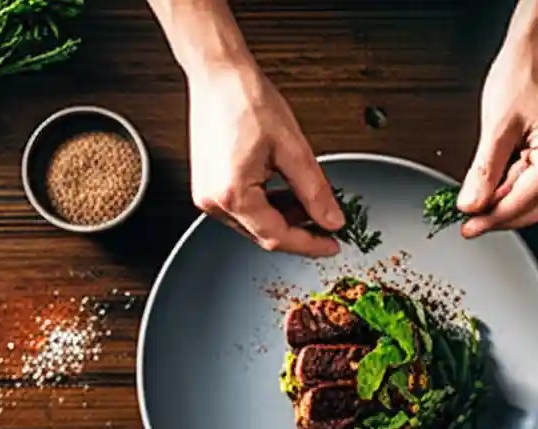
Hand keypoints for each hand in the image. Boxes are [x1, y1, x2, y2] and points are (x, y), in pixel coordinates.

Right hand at [187, 65, 342, 255]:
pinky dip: (267, 204)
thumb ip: (315, 191)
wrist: (218, 74)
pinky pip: (242, 207)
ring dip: (283, 216)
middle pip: (264, 233)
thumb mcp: (293, 148)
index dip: (310, 244)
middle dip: (298, 229)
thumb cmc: (246, 99)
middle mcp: (213, 200)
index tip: (332, 245)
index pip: (277, 236)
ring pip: (254, 222)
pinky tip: (285, 192)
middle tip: (326, 221)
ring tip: (307, 199)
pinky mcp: (207, 185)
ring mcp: (206, 194)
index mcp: (232, 194)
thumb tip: (331, 220)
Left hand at [458, 43, 537, 237]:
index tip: (468, 226)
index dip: (492, 219)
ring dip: (502, 205)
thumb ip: (483, 171)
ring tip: (474, 203)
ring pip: (531, 199)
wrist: (536, 49)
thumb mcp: (496, 127)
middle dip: (498, 217)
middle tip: (468, 223)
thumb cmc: (524, 74)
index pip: (523, 203)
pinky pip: (531, 183)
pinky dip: (509, 190)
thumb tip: (471, 203)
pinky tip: (490, 189)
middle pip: (531, 208)